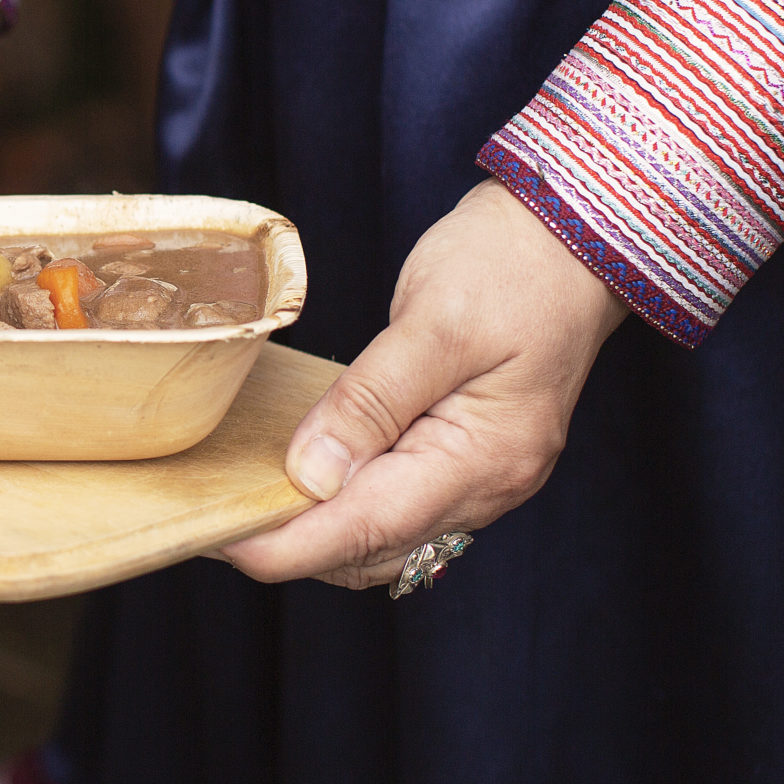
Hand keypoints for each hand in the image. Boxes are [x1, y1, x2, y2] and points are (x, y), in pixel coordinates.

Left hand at [220, 179, 629, 589]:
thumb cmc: (511, 263)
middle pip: (371, 549)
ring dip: (317, 530)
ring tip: (246, 496)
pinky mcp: (471, 458)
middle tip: (211, 511)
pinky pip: (400, 506)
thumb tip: (309, 474)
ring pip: (384, 537)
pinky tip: (306, 477)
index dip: (284, 544)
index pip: (366, 529)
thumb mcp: (432, 323)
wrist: (572, 235)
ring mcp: (484, 477)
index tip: (214, 534)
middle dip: (291, 544)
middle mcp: (489, 486)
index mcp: (483, 459)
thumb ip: (368, 402)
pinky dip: (347, 505)